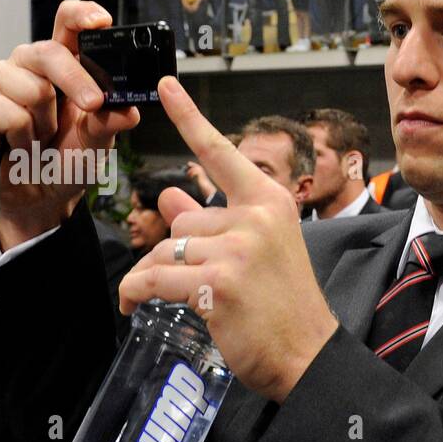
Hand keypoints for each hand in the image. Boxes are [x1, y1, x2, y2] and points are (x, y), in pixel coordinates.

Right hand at [0, 0, 139, 250]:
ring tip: (41, 137)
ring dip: (44, 122)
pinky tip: (20, 145)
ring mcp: (1, 80)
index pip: (67, 23)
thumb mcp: (97, 144)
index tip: (101, 21)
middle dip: (76, 81)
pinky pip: (8, 113)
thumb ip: (109, 123)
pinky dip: (22, 137)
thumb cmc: (67, 161)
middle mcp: (30, 65)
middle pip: (49, 52)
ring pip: (30, 86)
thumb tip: (129, 111)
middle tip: (93, 105)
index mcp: (63, 64)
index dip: (82, 15)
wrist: (40, 196)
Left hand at [117, 77, 338, 400]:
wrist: (308, 355)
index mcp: (270, 203)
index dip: (190, 118)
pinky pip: (155, 278)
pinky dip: (136, 293)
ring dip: (153, 276)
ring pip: (167, 249)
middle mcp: (256, 218)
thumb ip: (211, 222)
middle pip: (183, 222)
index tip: (166, 85)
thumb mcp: (255, 255)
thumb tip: (171, 197)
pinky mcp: (218, 283)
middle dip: (176, 254)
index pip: (222, 154)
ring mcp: (239, 249)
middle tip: (191, 285)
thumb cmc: (285, 308)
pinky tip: (134, 306)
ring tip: (161, 298)